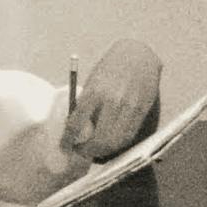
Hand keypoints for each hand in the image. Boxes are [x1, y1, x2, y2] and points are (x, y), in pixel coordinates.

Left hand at [60, 40, 164, 161]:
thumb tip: (76, 128)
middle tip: (80, 151)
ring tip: (94, 150)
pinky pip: (128, 136)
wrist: (138, 54)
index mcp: (94, 91)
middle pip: (98, 140)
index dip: (69, 139)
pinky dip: (117, 145)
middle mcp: (112, 101)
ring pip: (114, 142)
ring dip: (102, 151)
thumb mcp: (92, 81)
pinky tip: (109, 143)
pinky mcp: (141, 112)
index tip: (65, 145)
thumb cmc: (110, 66)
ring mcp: (129, 108)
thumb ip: (85, 104)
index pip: (76, 124)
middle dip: (87, 150)